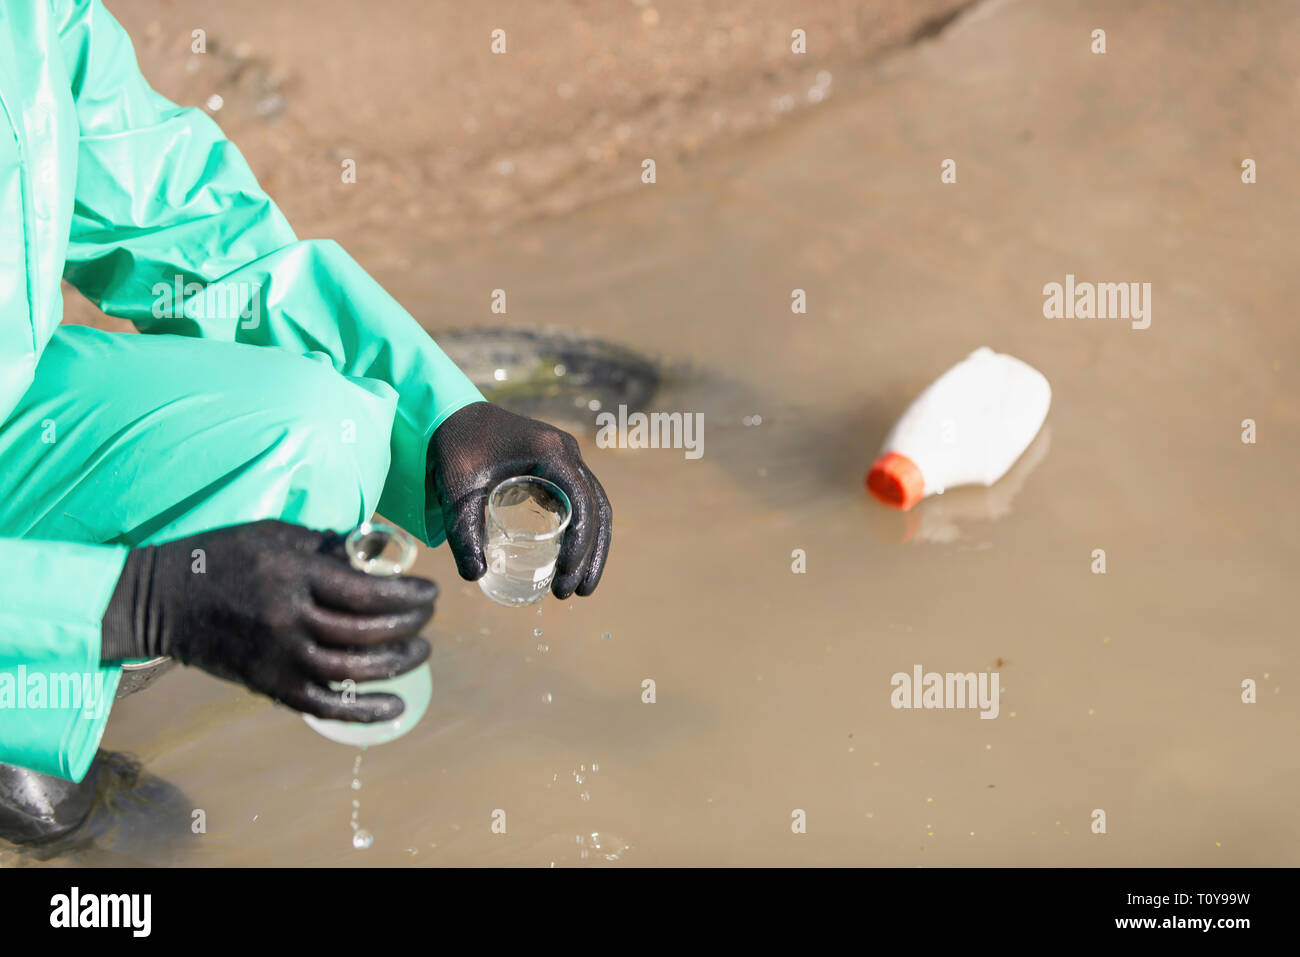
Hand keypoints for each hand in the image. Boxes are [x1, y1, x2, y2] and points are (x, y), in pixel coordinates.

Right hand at [101, 520, 434, 720]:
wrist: (163, 600)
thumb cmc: (223, 556)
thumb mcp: (275, 533)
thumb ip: (326, 546)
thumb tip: (375, 555)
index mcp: (295, 575)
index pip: (368, 591)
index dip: (408, 595)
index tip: (431, 592)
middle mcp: (289, 619)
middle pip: (367, 631)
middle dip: (410, 626)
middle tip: (428, 618)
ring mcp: (279, 657)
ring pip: (352, 670)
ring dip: (397, 664)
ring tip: (420, 652)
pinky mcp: (269, 684)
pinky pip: (324, 705)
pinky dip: (363, 710)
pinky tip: (396, 705)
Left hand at [428, 401, 611, 597]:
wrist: (450, 411)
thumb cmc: (455, 446)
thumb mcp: (456, 490)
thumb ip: (462, 532)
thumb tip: (475, 576)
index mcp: (551, 452)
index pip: (582, 502)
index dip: (581, 542)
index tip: (565, 574)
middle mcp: (567, 452)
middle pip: (597, 509)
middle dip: (591, 554)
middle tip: (574, 593)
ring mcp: (565, 458)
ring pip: (594, 507)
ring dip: (591, 547)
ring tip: (578, 588)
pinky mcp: (557, 467)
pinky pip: (580, 501)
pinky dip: (581, 532)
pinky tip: (568, 561)